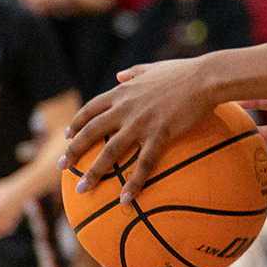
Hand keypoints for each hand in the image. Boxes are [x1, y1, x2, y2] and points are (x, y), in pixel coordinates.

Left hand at [63, 58, 219, 204]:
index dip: (77, 123)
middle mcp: (125, 109)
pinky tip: (125, 198)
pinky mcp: (159, 134)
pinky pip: (144, 163)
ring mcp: (140, 123)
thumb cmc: (183, 71)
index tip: (67, 136)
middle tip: (61, 167)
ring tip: (81, 189)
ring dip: (93, 172)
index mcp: (122, 92)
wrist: (205, 77)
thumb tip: (120, 75)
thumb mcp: (152, 68)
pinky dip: (133, 182)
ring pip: (110, 151)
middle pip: (91, 132)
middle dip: (73, 151)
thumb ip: (134, 72)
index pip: (90, 109)